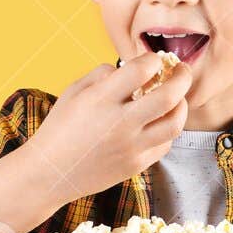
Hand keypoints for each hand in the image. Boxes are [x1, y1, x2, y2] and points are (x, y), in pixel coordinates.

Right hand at [25, 50, 192, 202]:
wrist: (50, 174)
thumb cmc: (60, 129)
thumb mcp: (73, 92)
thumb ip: (103, 74)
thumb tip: (131, 66)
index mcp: (100, 100)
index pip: (142, 70)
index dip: (153, 59)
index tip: (153, 60)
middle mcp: (119, 123)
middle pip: (169, 96)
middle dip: (182, 77)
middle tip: (181, 71)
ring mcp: (130, 147)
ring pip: (175, 123)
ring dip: (181, 105)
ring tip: (176, 98)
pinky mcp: (135, 165)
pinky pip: (164, 144)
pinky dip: (166, 129)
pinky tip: (158, 122)